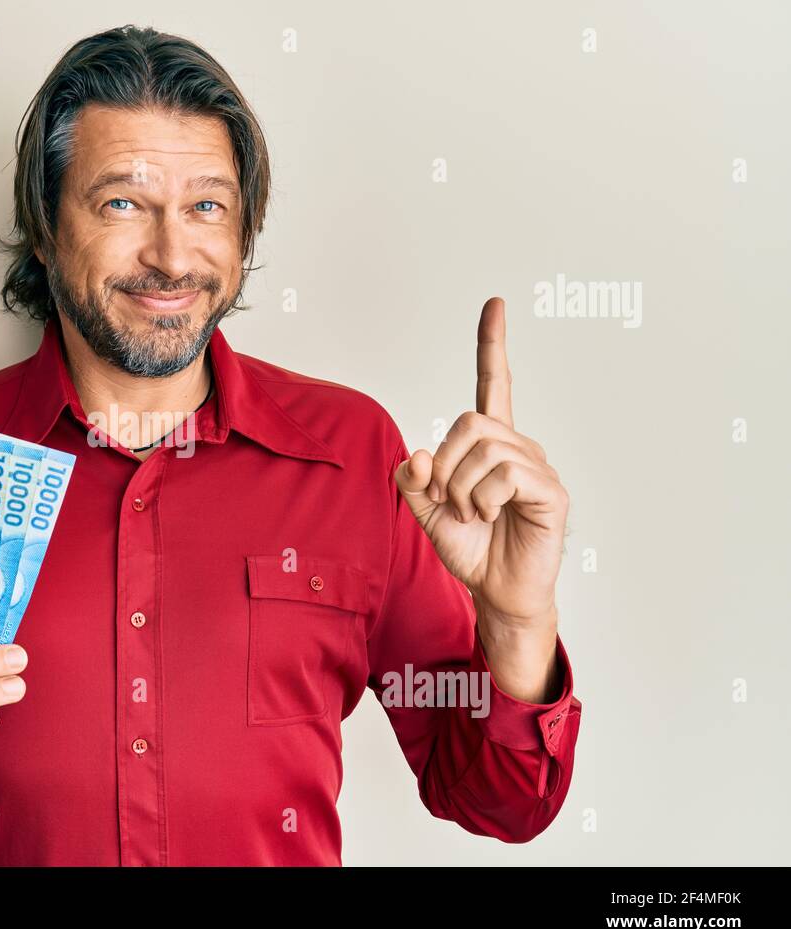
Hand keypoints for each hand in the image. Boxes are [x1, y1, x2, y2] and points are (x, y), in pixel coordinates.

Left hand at [393, 298, 568, 627]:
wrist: (496, 591)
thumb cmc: (470, 547)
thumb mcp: (426, 511)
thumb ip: (412, 480)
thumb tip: (416, 454)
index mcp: (489, 444)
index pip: (493, 384)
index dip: (492, 344)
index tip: (495, 304)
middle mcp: (518, 446)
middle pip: (469, 422)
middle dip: (444, 465)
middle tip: (446, 499)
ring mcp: (537, 466)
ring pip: (483, 450)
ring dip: (461, 489)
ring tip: (472, 514)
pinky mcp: (551, 491)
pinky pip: (505, 474)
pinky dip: (483, 498)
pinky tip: (491, 517)